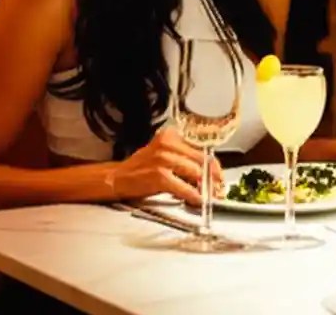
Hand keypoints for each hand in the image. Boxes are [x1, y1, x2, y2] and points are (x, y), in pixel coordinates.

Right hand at [108, 127, 223, 204]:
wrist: (115, 178)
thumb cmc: (140, 169)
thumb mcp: (163, 155)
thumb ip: (184, 159)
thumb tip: (207, 173)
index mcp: (171, 137)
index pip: (201, 150)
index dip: (213, 166)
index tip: (219, 176)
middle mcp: (168, 144)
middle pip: (201, 160)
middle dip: (213, 177)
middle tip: (219, 188)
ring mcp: (163, 159)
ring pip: (195, 172)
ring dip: (206, 187)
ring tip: (211, 195)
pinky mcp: (159, 175)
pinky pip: (183, 187)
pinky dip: (193, 195)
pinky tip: (198, 200)